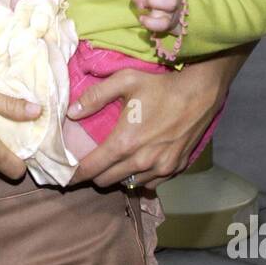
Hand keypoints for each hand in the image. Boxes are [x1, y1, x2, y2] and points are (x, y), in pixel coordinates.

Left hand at [66, 54, 238, 188]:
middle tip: (90, 161)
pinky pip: (149, 183)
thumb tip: (71, 113)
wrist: (199, 94)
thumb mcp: (124, 81)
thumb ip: (94, 97)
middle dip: (94, 174)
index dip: (74, 174)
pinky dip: (140, 177)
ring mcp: (159, 169)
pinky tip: (138, 162)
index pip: (90, 170)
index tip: (65, 175)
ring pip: (127, 183)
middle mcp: (141, 162)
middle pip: (105, 181)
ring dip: (118, 175)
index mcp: (124, 142)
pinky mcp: (173, 169)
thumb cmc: (160, 86)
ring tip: (115, 161)